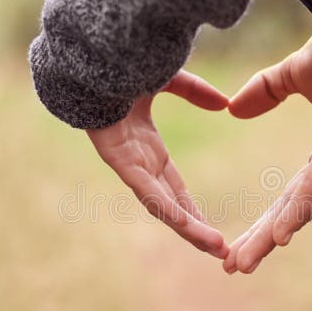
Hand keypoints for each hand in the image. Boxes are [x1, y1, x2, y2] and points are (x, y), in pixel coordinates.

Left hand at [87, 70, 229, 258]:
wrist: (87, 58)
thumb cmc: (118, 68)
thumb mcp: (167, 79)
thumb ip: (194, 90)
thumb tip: (223, 103)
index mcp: (148, 148)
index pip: (175, 189)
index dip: (193, 209)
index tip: (212, 230)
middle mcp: (139, 162)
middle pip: (171, 205)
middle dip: (195, 229)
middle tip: (220, 251)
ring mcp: (129, 164)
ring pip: (161, 206)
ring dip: (188, 228)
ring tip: (214, 248)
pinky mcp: (119, 161)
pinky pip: (147, 191)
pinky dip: (168, 209)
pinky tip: (187, 226)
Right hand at [223, 8, 311, 273]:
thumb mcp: (290, 76)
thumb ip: (264, 94)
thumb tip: (234, 110)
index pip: (293, 197)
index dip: (267, 220)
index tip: (241, 242)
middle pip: (295, 212)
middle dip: (263, 241)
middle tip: (236, 266)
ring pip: (301, 209)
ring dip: (270, 238)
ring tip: (242, 263)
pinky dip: (295, 215)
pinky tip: (278, 238)